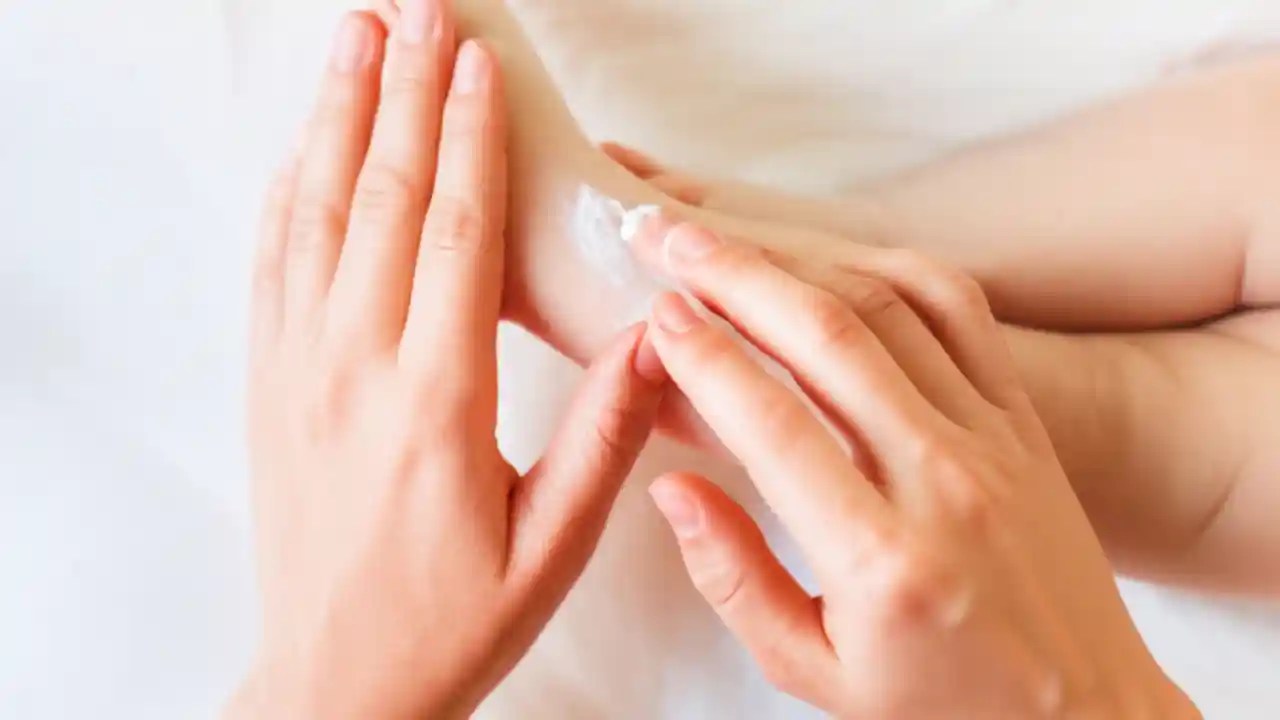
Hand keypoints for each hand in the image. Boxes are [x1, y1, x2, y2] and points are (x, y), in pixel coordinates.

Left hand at [230, 10, 665, 718]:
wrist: (335, 683)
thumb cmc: (448, 622)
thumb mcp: (550, 548)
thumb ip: (602, 438)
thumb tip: (653, 341)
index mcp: (435, 400)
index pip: (453, 235)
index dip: (466, 138)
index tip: (474, 64)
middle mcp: (354, 368)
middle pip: (380, 197)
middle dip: (402, 92)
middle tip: (416, 13)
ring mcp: (297, 370)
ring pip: (315, 214)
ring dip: (336, 118)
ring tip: (355, 42)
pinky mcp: (269, 385)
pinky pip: (272, 264)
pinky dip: (289, 192)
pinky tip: (302, 149)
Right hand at [632, 220, 1197, 717]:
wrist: (1083, 712)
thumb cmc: (942, 703)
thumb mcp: (812, 669)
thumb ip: (733, 576)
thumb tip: (672, 487)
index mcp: (881, 557)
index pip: (772, 423)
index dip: (703, 355)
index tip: (654, 313)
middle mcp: (944, 481)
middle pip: (827, 336)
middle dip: (733, 272)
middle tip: (665, 236)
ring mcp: (994, 440)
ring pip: (890, 307)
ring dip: (800, 257)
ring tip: (730, 236)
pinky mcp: (1023, 420)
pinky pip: (961, 312)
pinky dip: (891, 268)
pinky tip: (834, 256)